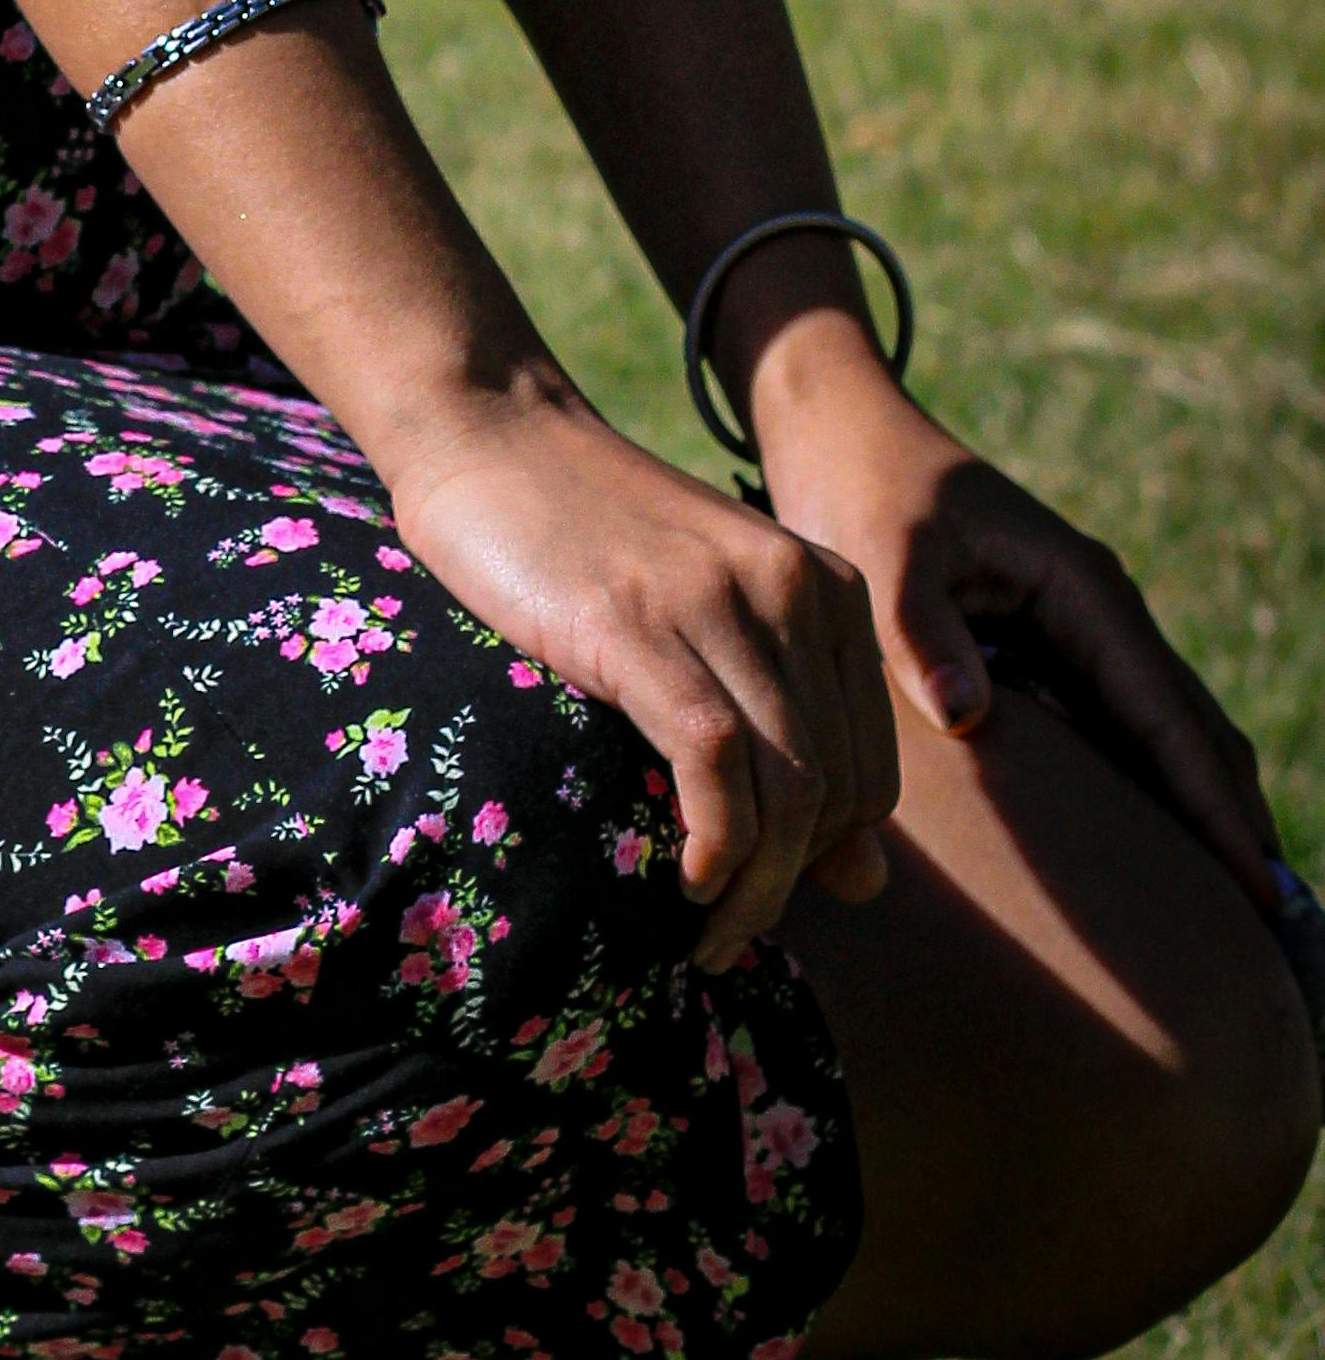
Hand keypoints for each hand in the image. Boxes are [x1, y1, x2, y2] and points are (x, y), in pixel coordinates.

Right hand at [378, 391, 901, 969]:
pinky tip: (684, 875)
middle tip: (723, 933)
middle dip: (789, 886)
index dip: (821, 858)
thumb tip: (867, 881)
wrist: (490, 427)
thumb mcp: (710, 621)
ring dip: (754, 888)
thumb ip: (791, 730)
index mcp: (827, 589)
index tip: (754, 892)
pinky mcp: (638, 623)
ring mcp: (717, 603)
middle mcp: (794, 590)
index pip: (869, 772)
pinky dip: (715, 842)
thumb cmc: (584, 536)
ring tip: (704, 930)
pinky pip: (717, 759)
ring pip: (788, 789)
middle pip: (836, 791)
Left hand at [752, 332, 1281, 908]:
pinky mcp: (1043, 646)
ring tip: (1238, 901)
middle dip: (1235, 819)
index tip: (1256, 883)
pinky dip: (1149, 783)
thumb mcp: (882, 555)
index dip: (1213, 803)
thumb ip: (921, 634)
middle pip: (1190, 729)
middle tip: (1278, 923)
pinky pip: (1115, 726)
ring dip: (1203, 805)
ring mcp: (1077, 629)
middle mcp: (1098, 612)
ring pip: (1162, 731)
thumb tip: (971, 721)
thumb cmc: (861, 492)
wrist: (842, 434)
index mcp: (1082, 590)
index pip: (1166, 715)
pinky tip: (1155, 843)